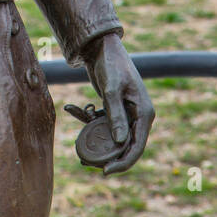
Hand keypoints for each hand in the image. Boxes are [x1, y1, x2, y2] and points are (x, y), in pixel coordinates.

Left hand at [80, 33, 154, 174]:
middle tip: (85, 161)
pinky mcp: (113, 107)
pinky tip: (72, 107)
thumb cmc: (111, 63)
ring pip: (110, 135)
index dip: (123, 162)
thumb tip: (119, 142)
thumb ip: (115, 115)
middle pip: (124, 145)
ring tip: (76, 141)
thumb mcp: (112, 89)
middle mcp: (137, 115)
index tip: (105, 171)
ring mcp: (125, 112)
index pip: (137, 146)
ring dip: (93, 136)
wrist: (101, 44)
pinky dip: (87, 117)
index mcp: (144, 113)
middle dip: (105, 153)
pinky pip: (100, 121)